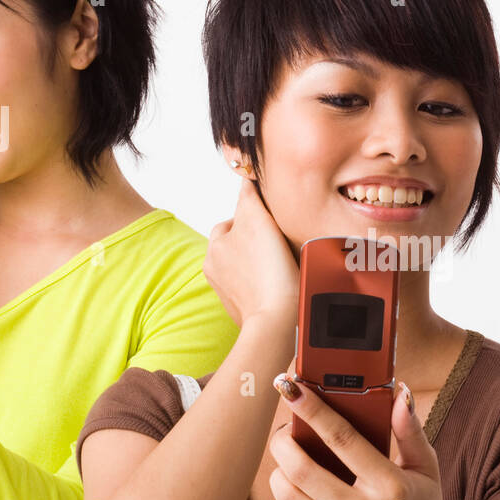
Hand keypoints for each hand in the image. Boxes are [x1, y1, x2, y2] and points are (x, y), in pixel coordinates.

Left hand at [203, 177, 299, 329]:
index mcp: (213, 250)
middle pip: (239, 247)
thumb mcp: (256, 219)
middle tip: (282, 242)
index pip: (232, 222)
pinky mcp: (248, 313)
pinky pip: (258, 290)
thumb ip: (248, 196)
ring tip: (285, 263)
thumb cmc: (267, 270)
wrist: (277, 322)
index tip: (273, 221)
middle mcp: (215, 273)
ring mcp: (231, 296)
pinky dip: (268, 284)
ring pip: (249, 268)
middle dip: (257, 243)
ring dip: (264, 264)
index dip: (254, 217)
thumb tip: (246, 177)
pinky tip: (284, 283)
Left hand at [266, 376, 460, 499]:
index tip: (290, 388)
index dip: (312, 410)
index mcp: (390, 486)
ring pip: (288, 497)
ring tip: (287, 465)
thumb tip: (399, 393)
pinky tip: (292, 494)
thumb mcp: (426, 472)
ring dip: (277, 474)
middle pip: (303, 470)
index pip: (342, 439)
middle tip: (282, 435)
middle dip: (282, 444)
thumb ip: (411, 431)